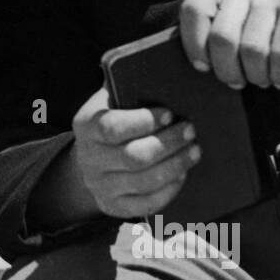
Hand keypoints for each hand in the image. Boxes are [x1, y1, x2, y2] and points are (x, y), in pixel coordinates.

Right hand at [71, 86, 199, 218]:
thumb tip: (169, 72)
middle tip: (191, 131)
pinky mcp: (113, 206)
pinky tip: (183, 173)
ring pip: (144, 181)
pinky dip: (169, 189)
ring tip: (194, 150)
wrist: (92, 155)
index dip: (144, 121)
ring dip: (176, 165)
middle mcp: (88, 158)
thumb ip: (130, 85)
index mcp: (85, 125)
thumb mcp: (113, 98)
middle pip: (133, 157)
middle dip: (168, 144)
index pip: (111, 127)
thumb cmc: (114, 117)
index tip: (170, 113)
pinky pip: (146, 204)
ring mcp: (99, 186)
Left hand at [179, 0, 279, 89]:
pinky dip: (278, 74)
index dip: (193, 44)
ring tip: (260, 80)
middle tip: (235, 81)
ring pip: (251, 49)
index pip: (193, 12)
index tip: (203, 66)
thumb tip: (202, 61)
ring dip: (254, 75)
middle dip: (226, 69)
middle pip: (221, 38)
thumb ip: (220, 17)